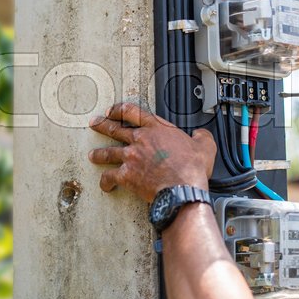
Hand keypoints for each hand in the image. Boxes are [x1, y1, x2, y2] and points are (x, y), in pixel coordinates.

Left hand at [88, 102, 216, 202]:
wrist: (182, 188)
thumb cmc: (192, 169)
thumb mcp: (205, 146)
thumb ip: (201, 136)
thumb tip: (201, 135)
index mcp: (157, 129)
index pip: (133, 112)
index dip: (120, 109)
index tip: (113, 110)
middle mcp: (140, 140)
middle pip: (115, 128)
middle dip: (103, 125)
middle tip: (95, 123)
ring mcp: (131, 157)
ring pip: (108, 152)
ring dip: (99, 154)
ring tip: (93, 155)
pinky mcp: (126, 175)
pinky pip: (109, 177)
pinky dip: (105, 181)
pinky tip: (105, 184)